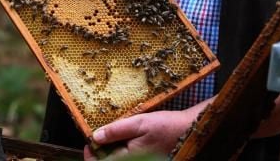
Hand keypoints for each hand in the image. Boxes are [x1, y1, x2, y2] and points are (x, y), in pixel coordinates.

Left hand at [83, 104, 207, 159]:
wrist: (190, 131)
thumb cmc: (167, 127)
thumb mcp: (140, 122)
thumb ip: (117, 130)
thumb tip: (96, 136)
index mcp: (129, 159)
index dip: (90, 155)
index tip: (88, 141)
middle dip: (101, 152)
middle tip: (100, 136)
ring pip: (118, 160)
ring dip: (112, 152)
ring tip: (114, 135)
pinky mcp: (146, 160)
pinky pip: (128, 158)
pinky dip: (124, 150)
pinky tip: (127, 139)